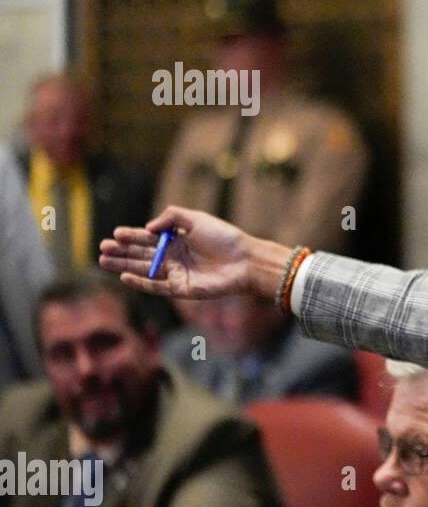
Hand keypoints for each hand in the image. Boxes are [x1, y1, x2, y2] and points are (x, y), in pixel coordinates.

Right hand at [98, 206, 290, 301]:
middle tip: (102, 248)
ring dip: (124, 265)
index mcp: (178, 240)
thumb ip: (171, 217)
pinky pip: (156, 287)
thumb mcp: (197, 219)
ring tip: (103, 260)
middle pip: (142, 255)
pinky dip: (140, 283)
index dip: (131, 236)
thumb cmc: (224, 238)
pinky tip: (124, 276)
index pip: (148, 238)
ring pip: (144, 270)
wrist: (245, 260)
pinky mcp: (181, 289)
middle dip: (121, 252)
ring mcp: (177, 274)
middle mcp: (174, 257)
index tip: (115, 233)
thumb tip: (148, 228)